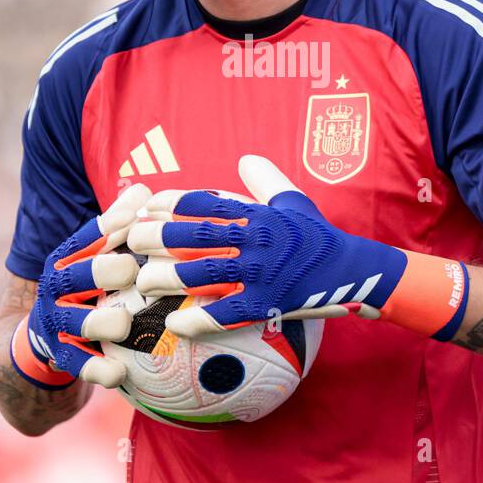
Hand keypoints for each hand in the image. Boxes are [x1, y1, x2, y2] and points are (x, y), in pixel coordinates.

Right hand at [10, 184, 148, 388]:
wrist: (38, 341)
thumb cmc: (83, 288)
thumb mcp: (92, 256)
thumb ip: (117, 225)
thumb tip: (142, 188)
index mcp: (67, 257)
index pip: (88, 237)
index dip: (110, 226)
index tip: (136, 216)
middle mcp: (57, 287)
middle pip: (80, 275)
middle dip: (104, 271)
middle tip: (132, 270)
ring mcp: (56, 322)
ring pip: (79, 322)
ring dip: (102, 322)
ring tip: (125, 324)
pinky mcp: (60, 356)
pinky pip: (79, 365)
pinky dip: (99, 370)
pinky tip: (119, 373)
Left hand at [127, 156, 468, 340]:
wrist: (353, 270)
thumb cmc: (316, 234)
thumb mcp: (293, 200)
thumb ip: (265, 179)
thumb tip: (242, 159)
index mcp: (258, 213)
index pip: (208, 202)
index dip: (173, 203)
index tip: (144, 204)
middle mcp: (257, 240)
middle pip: (199, 235)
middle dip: (161, 236)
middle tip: (129, 239)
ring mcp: (262, 272)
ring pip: (207, 272)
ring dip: (171, 276)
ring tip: (143, 281)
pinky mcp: (270, 303)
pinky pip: (230, 313)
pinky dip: (202, 319)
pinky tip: (177, 324)